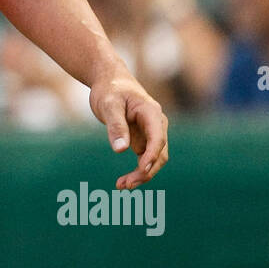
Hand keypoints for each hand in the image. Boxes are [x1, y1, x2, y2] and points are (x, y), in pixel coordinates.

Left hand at [89, 63, 168, 188]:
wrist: (110, 81)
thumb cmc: (110, 90)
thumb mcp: (109, 105)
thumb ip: (115, 126)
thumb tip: (120, 150)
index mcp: (152, 113)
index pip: (158, 138)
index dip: (152, 156)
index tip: (141, 170)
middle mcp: (156, 124)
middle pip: (159, 153)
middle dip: (146, 171)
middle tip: (125, 185)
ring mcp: (152, 133)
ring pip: (154, 159)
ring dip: (142, 174)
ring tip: (122, 186)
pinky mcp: (144, 139)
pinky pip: (145, 159)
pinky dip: (138, 171)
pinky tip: (124, 181)